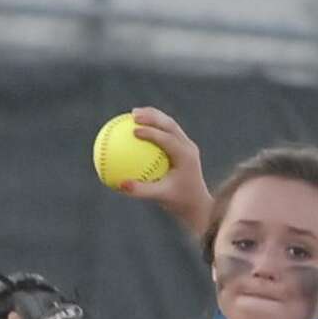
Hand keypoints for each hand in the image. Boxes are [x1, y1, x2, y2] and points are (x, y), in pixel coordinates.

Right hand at [118, 107, 213, 237]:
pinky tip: (138, 127)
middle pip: (169, 124)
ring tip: (134, 113)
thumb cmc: (178, 202)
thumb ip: (141, 190)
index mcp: (185, 157)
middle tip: (133, 114)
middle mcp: (188, 147)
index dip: (151, 132)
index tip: (134, 130)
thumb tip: (120, 185)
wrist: (197, 204)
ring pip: (170, 124)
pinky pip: (167, 132)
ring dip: (153, 116)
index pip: (167, 139)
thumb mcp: (159, 197)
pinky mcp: (184, 147)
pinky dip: (154, 127)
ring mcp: (188, 145)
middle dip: (151, 116)